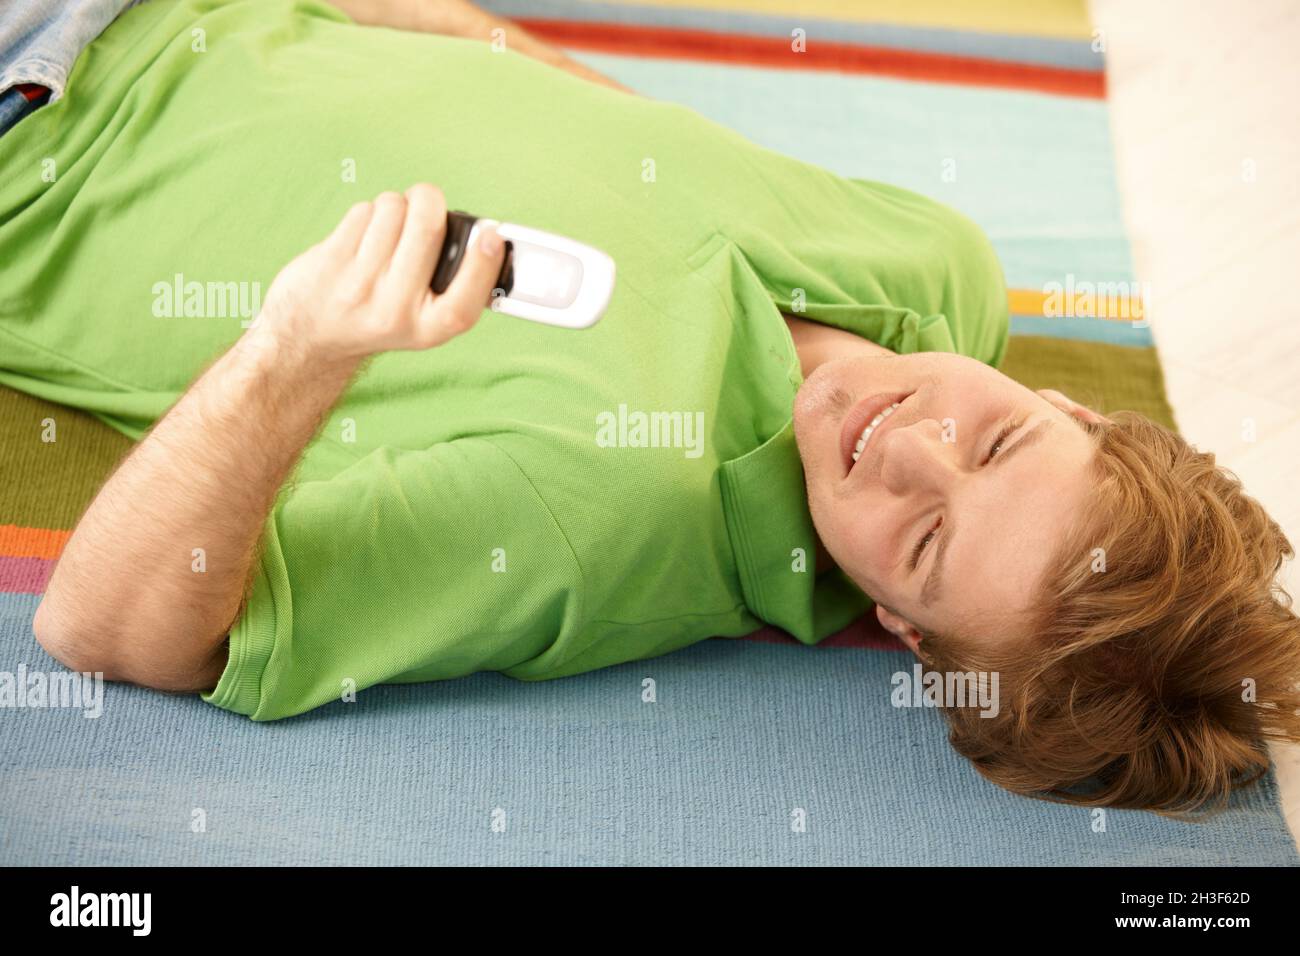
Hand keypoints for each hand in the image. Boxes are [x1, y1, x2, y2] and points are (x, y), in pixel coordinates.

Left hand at [248, 184, 506, 361]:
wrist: (312, 335)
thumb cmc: (381, 315)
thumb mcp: (425, 320)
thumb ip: (457, 286)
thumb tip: (489, 240)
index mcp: (430, 329)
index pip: (466, 298)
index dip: (484, 263)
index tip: (491, 236)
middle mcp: (396, 311)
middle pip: (427, 226)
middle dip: (428, 200)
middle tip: (427, 202)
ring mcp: (360, 285)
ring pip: (393, 208)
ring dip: (394, 206)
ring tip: (389, 227)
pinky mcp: (332, 261)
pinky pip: (364, 211)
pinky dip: (368, 214)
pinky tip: (363, 236)